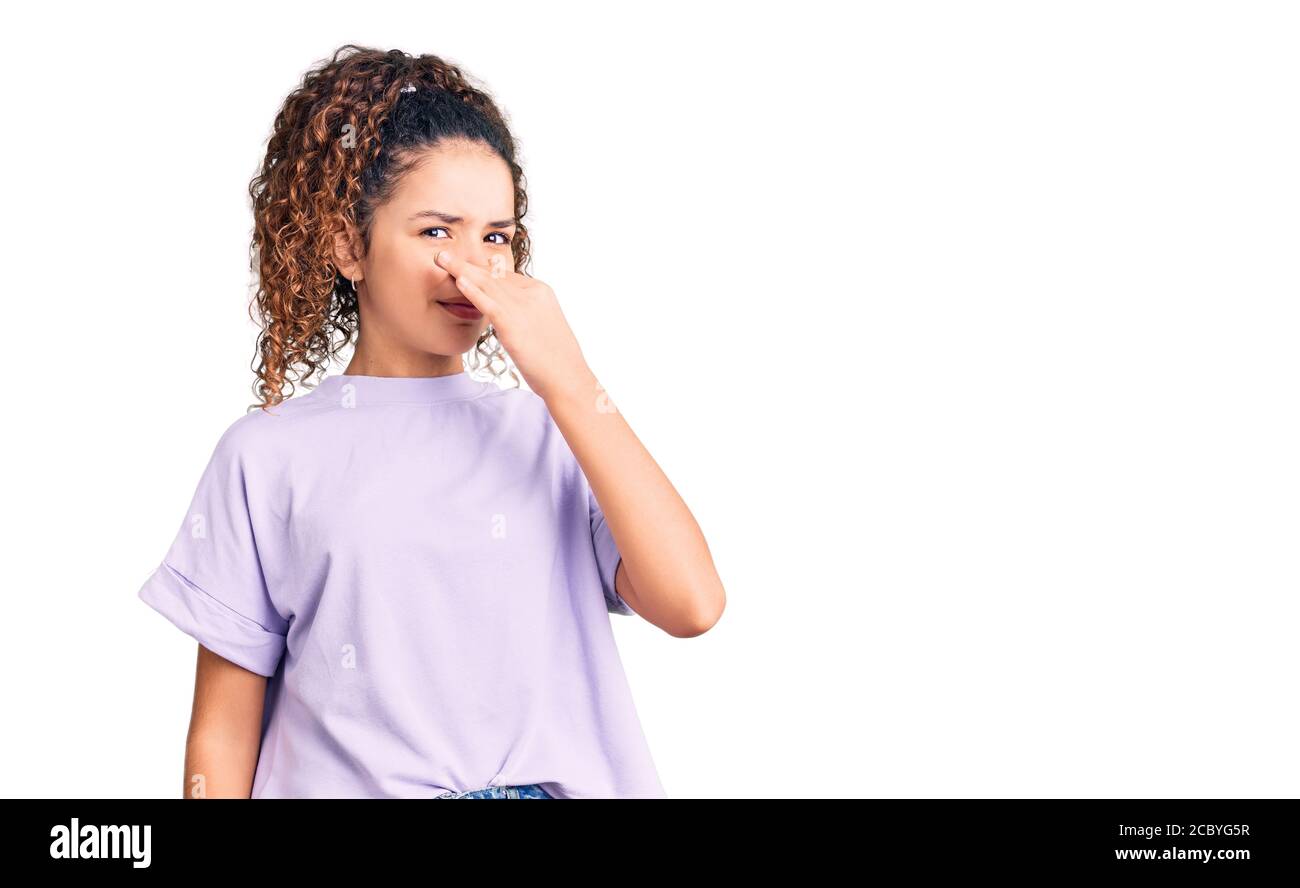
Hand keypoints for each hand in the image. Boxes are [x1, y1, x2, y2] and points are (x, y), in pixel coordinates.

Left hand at [434, 250, 589, 399]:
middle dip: (467, 265)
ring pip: (488, 285)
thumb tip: (511, 317)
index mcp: (541, 291)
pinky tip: (458, 281)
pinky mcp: (513, 324)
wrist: (568, 378)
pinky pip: (489, 303)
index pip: (506, 277)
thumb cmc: (557, 360)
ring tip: (441, 259)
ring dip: (462, 270)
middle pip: (494, 276)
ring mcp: (523, 307)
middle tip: (443, 255)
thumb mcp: (543, 328)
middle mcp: (532, 294)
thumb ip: (526, 315)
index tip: (462, 267)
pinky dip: (472, 291)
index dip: (482, 272)